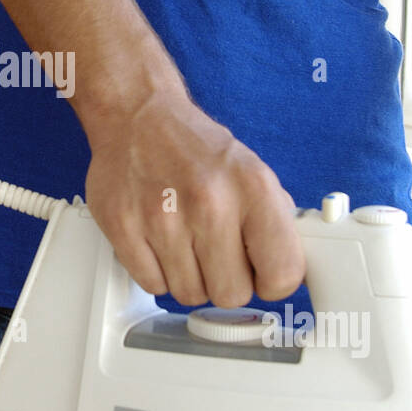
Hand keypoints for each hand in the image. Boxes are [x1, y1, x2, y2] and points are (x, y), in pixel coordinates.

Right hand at [84, 92, 304, 307]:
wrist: (138, 116)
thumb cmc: (196, 148)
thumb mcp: (253, 172)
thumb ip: (274, 222)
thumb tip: (289, 269)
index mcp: (253, 187)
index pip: (282, 273)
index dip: (273, 281)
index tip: (262, 273)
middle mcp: (209, 202)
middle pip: (231, 294)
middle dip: (226, 281)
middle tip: (217, 254)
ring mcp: (162, 217)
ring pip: (189, 294)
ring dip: (190, 277)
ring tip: (186, 242)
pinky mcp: (123, 227)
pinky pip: (152, 284)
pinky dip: (157, 272)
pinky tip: (160, 242)